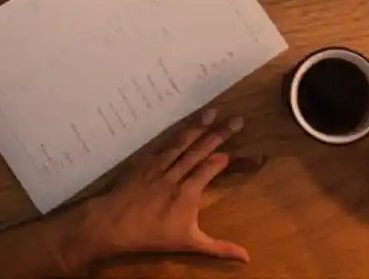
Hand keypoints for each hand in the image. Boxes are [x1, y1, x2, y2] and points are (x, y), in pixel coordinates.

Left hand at [75, 109, 249, 265]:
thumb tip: (246, 258)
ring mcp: (160, 165)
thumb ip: (218, 248)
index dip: (236, 160)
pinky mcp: (145, 161)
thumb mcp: (188, 244)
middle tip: (238, 120)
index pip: (215, 168)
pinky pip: (164, 144)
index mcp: (188, 192)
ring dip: (199, 126)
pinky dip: (176, 133)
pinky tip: (184, 125)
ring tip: (213, 111)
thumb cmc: (152, 235)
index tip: (255, 154)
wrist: (113, 224)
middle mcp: (176, 174)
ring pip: (183, 142)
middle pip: (202, 149)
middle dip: (221, 134)